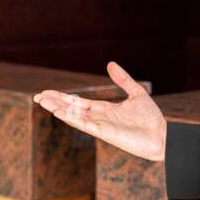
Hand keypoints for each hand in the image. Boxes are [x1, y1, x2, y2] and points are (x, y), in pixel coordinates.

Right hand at [33, 61, 167, 161]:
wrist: (162, 135)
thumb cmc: (151, 118)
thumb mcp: (136, 93)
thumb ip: (123, 79)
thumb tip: (110, 64)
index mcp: (105, 109)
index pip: (79, 102)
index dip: (63, 97)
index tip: (47, 93)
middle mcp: (99, 118)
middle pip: (72, 108)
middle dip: (55, 102)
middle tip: (37, 97)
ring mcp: (101, 126)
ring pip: (74, 116)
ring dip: (58, 109)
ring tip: (43, 102)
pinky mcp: (105, 133)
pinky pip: (84, 124)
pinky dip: (71, 118)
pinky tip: (59, 112)